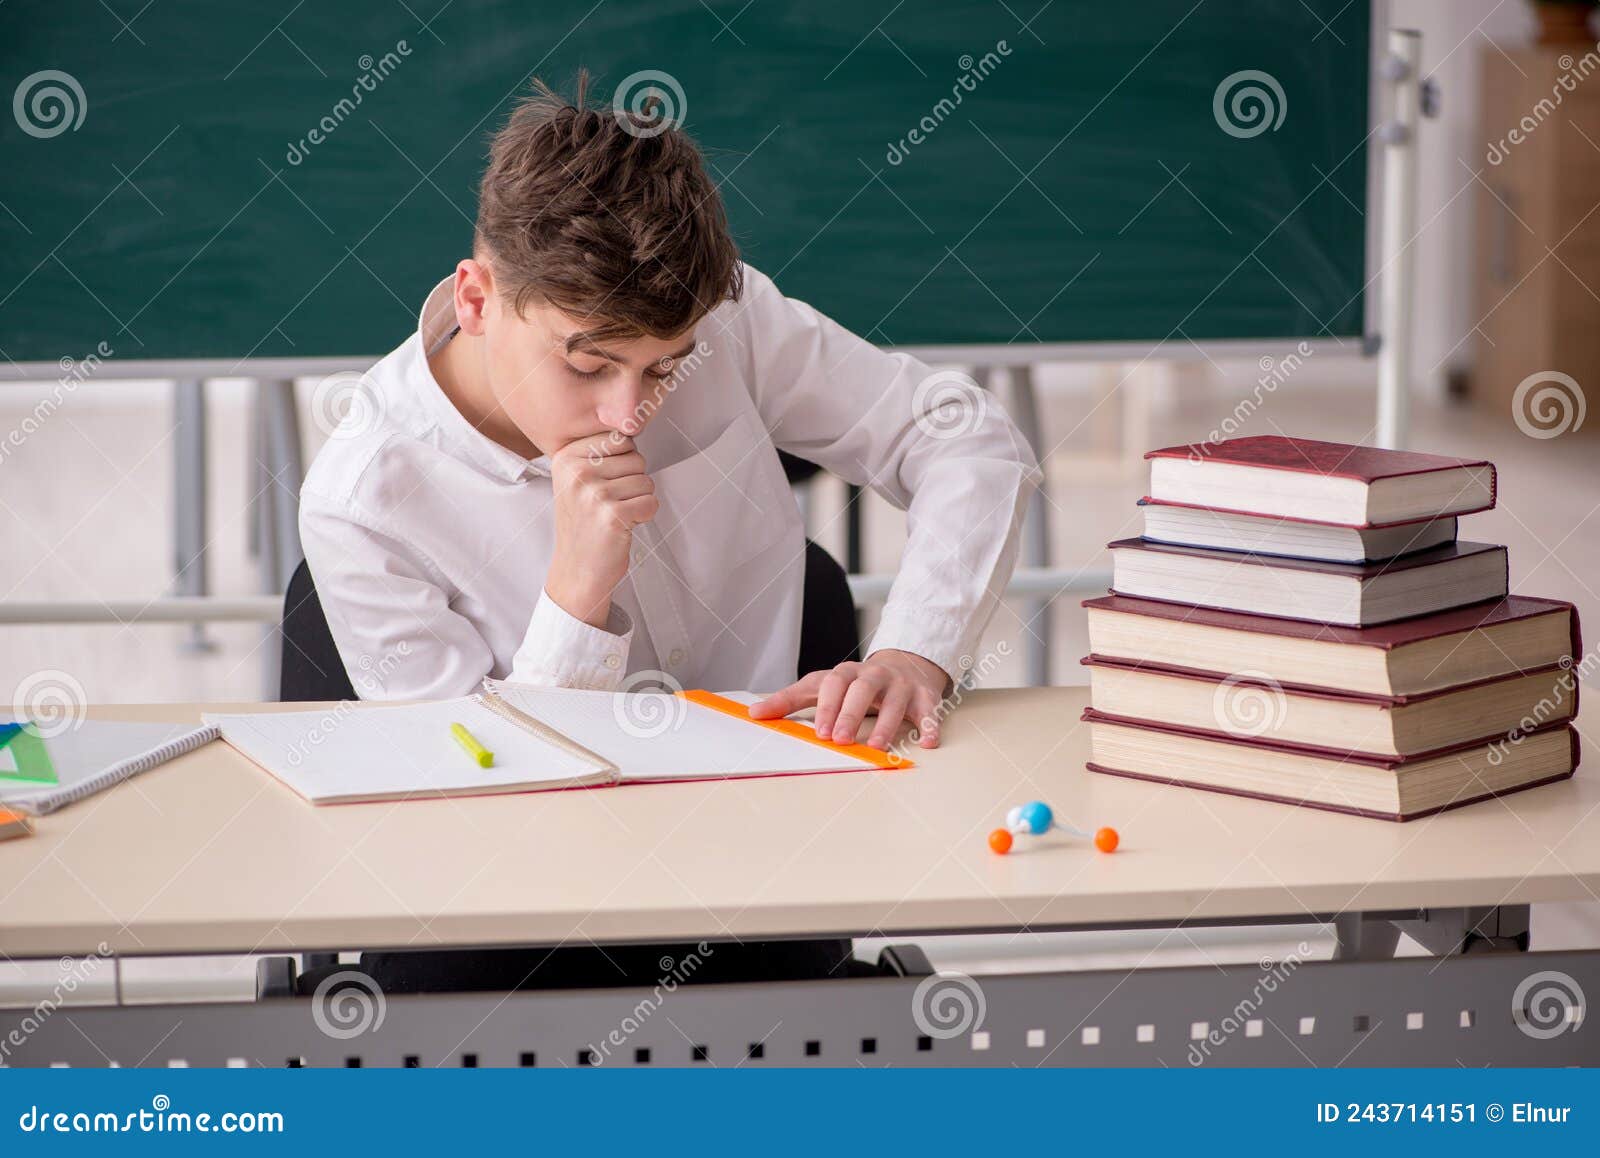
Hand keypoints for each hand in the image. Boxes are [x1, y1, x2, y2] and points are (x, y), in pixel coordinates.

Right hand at [545, 433, 656, 629]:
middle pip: (636, 457)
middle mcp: (576, 472)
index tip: (602, 484)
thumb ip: (600, 450)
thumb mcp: (578, 479)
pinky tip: (622, 527)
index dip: (622, 463)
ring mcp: (593, 494)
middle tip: (607, 505)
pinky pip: (651, 502)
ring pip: (646, 480)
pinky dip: (644, 516)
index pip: (620, 438)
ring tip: (613, 516)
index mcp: (566, 456)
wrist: (577, 571)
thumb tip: (635, 414)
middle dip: (631, 482)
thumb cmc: (584, 523)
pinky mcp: (612, 515)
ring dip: (638, 501)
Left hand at [749, 649, 950, 749]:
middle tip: (840, 739)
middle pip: (863, 690)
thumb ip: (791, 699)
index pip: (834, 684)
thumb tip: (755, 713)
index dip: (827, 707)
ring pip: (895, 701)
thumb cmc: (856, 683)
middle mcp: (874, 676)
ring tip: (878, 747)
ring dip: (886, 724)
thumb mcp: (822, 686)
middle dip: (851, 714)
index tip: (820, 732)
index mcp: (847, 674)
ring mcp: (901, 685)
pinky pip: (929, 710)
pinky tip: (927, 742)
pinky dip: (930, 725)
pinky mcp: (924, 696)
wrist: (904, 663)